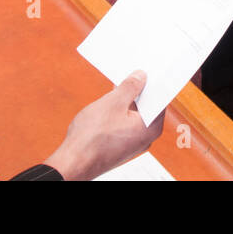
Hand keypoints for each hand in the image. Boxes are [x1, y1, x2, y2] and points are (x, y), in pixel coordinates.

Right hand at [43, 71, 163, 180]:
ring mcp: (132, 143)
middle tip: (130, 74)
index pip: (159, 100)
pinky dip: (119, 113)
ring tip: (116, 88)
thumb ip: (130, 87)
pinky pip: (124, 124)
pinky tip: (108, 105)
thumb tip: (140, 77)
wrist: (73, 162)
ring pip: (133, 116)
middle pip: (146, 107)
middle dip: (138, 91)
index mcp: (151, 127)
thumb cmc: (92, 138)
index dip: (154, 83)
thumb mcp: (113, 102)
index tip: (150, 70)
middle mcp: (145, 138)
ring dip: (126, 102)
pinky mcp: (119, 146)